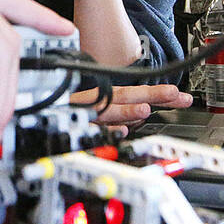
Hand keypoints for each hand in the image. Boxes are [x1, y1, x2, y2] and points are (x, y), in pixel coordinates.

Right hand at [70, 83, 193, 126]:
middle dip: (151, 95)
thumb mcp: (98, 106)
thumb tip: (141, 116)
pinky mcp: (75, 124)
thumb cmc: (71, 108)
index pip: (136, 93)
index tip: (180, 95)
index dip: (158, 93)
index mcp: (105, 95)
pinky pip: (91, 128)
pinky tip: (120, 131)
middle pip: (125, 95)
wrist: (43, 110)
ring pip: (108, 110)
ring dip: (127, 110)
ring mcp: (85, 112)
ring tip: (146, 110)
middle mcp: (97, 101)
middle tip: (174, 94)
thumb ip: (120, 113)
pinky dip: (105, 129)